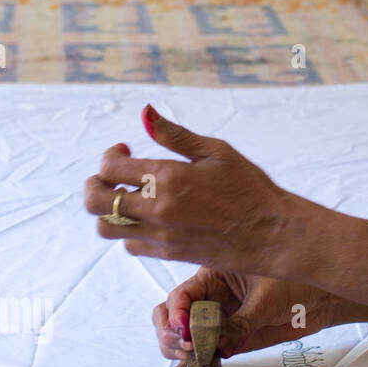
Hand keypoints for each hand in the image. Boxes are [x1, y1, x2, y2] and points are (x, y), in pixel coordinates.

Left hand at [86, 104, 306, 277]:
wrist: (273, 233)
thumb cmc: (251, 188)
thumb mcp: (217, 152)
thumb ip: (176, 135)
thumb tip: (145, 112)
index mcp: (169, 176)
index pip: (110, 168)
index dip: (111, 156)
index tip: (125, 151)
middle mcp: (158, 208)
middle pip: (96, 201)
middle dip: (95, 185)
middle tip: (109, 178)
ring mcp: (161, 235)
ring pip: (106, 227)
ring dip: (109, 211)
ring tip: (129, 199)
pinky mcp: (168, 254)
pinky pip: (130, 245)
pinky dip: (129, 231)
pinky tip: (148, 218)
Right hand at [152, 267, 363, 366]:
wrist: (324, 299)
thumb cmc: (298, 282)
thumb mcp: (267, 298)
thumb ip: (242, 322)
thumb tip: (217, 348)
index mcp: (214, 274)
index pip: (181, 294)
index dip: (177, 313)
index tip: (185, 330)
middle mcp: (210, 296)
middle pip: (170, 316)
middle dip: (172, 334)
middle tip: (189, 348)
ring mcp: (217, 319)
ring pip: (181, 336)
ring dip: (176, 351)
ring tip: (192, 361)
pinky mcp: (228, 338)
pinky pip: (203, 351)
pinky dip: (186, 366)